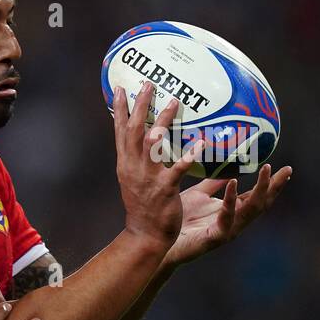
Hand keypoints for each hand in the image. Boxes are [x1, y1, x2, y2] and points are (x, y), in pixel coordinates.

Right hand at [112, 81, 202, 247]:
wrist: (144, 235)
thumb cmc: (144, 208)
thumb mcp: (135, 180)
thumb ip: (141, 159)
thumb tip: (151, 139)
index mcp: (126, 164)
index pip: (120, 132)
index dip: (120, 110)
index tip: (121, 88)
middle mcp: (133, 167)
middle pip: (134, 131)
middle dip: (140, 106)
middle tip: (148, 83)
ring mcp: (148, 178)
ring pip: (153, 144)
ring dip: (163, 122)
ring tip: (174, 102)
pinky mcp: (164, 190)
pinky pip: (176, 169)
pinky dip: (187, 156)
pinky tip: (199, 144)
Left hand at [165, 163, 292, 265]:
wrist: (159, 241)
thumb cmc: (179, 219)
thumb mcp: (199, 195)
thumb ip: (213, 183)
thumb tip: (227, 167)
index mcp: (232, 212)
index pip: (257, 197)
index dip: (272, 185)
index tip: (286, 170)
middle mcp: (234, 222)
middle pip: (261, 204)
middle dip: (274, 187)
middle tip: (286, 170)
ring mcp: (226, 231)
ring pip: (250, 210)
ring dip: (260, 190)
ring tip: (265, 170)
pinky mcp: (214, 238)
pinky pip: (227, 218)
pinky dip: (231, 200)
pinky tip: (233, 184)